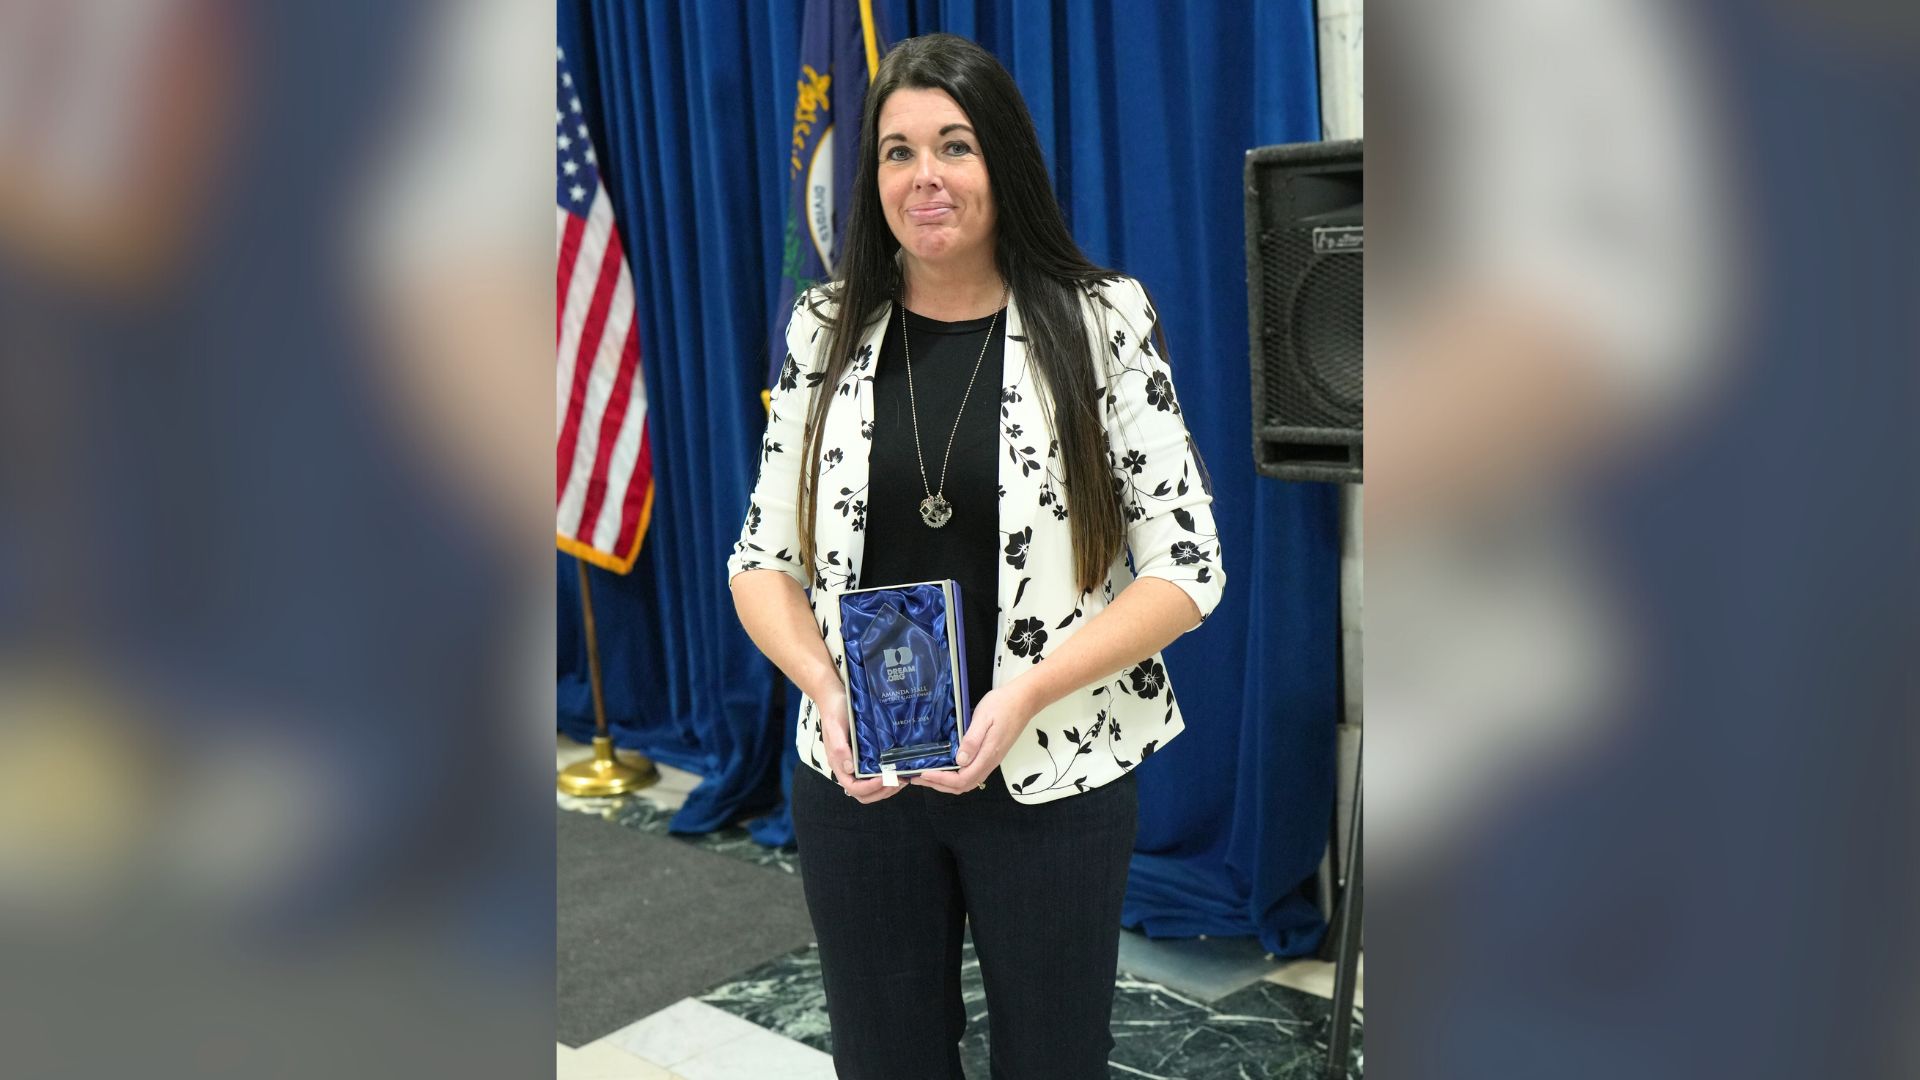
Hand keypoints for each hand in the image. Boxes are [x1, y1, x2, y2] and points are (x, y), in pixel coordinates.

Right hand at [815, 683, 907, 804]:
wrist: (834, 696)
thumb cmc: (834, 711)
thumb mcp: (835, 728)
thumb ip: (839, 749)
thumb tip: (849, 769)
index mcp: (838, 764)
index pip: (854, 788)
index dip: (871, 788)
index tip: (887, 779)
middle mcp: (847, 768)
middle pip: (864, 793)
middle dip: (882, 792)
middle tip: (900, 781)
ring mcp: (855, 763)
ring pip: (871, 788)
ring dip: (887, 788)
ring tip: (903, 778)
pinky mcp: (864, 756)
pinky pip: (874, 774)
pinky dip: (887, 778)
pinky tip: (898, 769)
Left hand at [912, 681, 1041, 794]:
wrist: (1024, 700)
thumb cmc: (1002, 705)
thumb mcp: (983, 718)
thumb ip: (972, 740)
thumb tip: (960, 761)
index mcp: (987, 755)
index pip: (962, 779)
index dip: (941, 780)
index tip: (923, 773)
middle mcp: (990, 762)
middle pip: (963, 786)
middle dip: (939, 785)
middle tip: (918, 778)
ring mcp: (991, 760)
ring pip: (968, 782)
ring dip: (946, 783)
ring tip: (927, 776)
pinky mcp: (990, 755)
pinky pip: (972, 774)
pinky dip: (955, 777)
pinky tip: (946, 768)